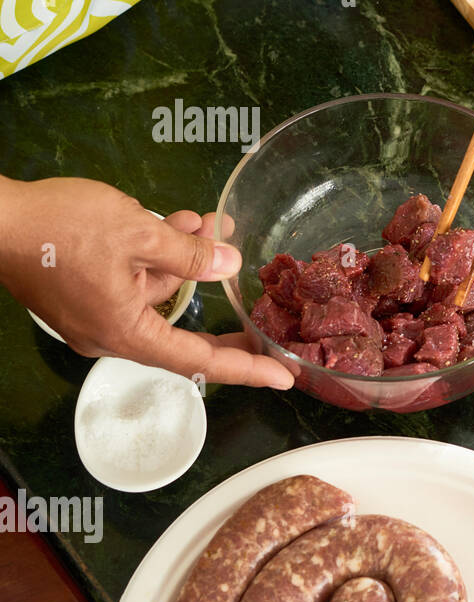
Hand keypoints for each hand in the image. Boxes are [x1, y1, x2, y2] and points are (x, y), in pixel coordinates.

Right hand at [0, 177, 293, 388]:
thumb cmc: (62, 227)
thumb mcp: (139, 233)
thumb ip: (190, 254)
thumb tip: (229, 267)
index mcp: (125, 333)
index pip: (200, 361)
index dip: (247, 369)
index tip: (284, 379)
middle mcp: (110, 334)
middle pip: (182, 333)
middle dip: (223, 315)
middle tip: (267, 322)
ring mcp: (93, 315)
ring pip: (157, 293)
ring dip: (186, 260)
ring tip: (212, 223)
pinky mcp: (81, 293)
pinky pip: (132, 281)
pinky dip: (156, 256)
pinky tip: (179, 222)